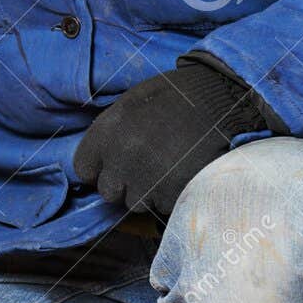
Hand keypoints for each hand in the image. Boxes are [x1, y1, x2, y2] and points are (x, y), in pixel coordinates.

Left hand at [72, 60, 268, 216]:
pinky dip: (171, 195)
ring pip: (136, 203)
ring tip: (167, 166)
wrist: (219, 100)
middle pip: (109, 192)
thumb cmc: (175, 96)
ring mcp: (147, 179)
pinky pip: (163, 206)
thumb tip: (99, 159)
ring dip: (148, 191)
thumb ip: (110, 132)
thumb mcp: (132, 103)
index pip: (83, 169)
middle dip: (124, 182)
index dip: (99, 168)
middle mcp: (122, 158)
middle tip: (146, 165)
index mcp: (107, 132)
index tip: (113, 165)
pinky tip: (181, 172)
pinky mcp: (173, 194)